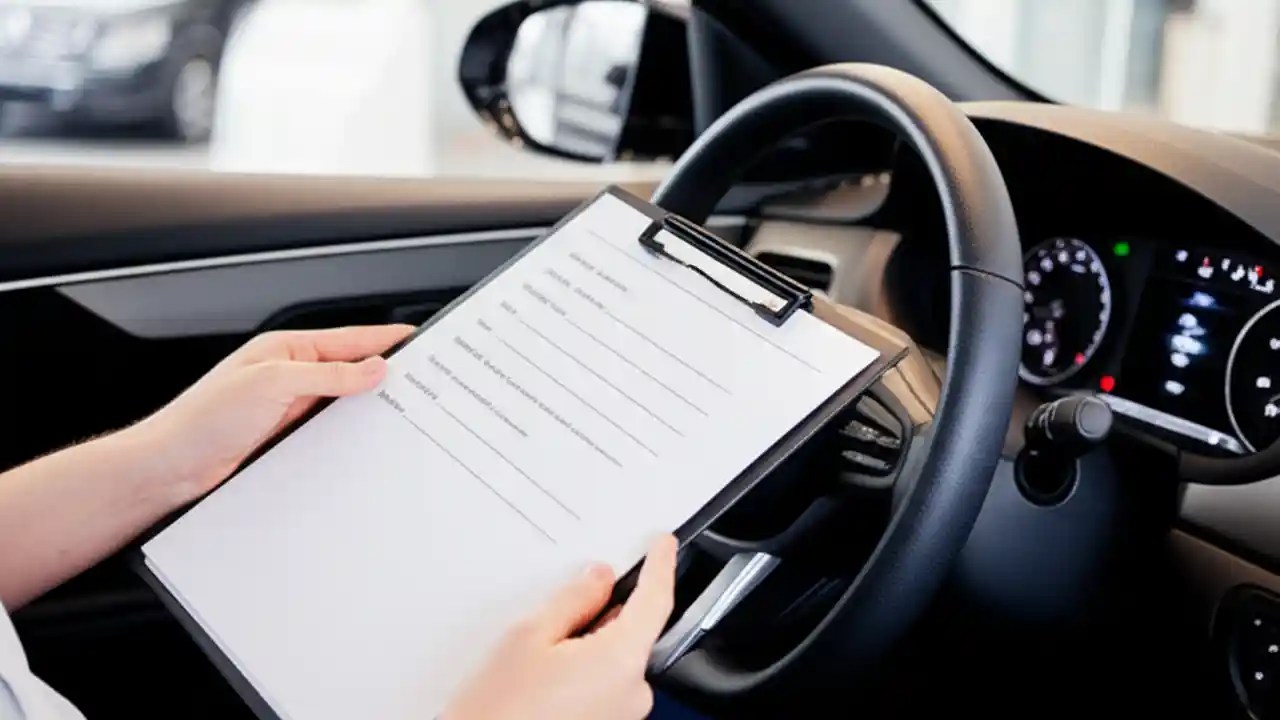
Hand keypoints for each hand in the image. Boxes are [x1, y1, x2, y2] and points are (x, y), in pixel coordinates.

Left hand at [136, 324, 414, 503]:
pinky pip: (329, 429)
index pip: (349, 340)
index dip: (386, 339)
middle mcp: (289, 375)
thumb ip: (327, 376)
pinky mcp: (285, 437)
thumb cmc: (203, 419)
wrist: (171, 467)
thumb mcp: (273, 384)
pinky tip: (366, 438)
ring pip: (342, 402)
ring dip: (368, 405)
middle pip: (350, 370)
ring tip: (403, 408)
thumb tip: (371, 370)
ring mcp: (288, 407)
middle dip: (384, 372)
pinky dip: (350, 431)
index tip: (418, 339)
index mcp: (286, 349)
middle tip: (421, 378)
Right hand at [443, 534, 678, 719]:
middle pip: (633, 631)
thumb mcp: (529, 636)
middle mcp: (633, 692)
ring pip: (618, 659)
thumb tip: (599, 581)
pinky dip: (588, 672)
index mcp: (621, 660)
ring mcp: (624, 714)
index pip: (655, 599)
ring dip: (592, 646)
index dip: (661, 565)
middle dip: (605, 613)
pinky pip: (609, 685)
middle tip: (561, 615)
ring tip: (542, 659)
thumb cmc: (501, 712)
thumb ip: (573, 600)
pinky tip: (549, 679)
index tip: (663, 545)